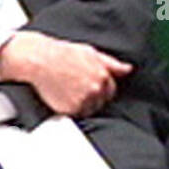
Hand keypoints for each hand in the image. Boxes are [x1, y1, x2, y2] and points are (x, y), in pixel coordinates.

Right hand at [0, 30, 132, 117]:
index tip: (89, 84)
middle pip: (101, 102)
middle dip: (92, 96)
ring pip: (89, 109)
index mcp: (103, 76)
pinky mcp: (70, 110)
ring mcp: (83, 101)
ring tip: (70, 91)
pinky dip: (71, 109)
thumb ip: (112, 64)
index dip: (100, 88)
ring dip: (82, 104)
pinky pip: (76, 115)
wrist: (40, 61)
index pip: (110, 91)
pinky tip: (64, 96)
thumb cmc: (63, 54)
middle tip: (77, 87)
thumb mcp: (91, 53)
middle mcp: (95, 90)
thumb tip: (128, 69)